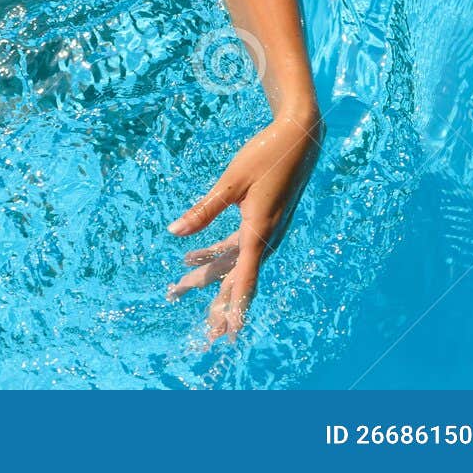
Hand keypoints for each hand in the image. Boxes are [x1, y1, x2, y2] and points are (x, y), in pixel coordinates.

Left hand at [167, 109, 322, 342]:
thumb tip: (174, 232)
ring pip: (233, 263)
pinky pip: (237, 247)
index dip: (235, 309)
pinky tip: (193, 256)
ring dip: (207, 276)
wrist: (298, 137)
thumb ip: (203, 210)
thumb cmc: (265, 156)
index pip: (244, 281)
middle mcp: (264, 238)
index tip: (228, 335)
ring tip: (178, 288)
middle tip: (200, 332)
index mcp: (258, 232)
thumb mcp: (231, 182)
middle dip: (214, 303)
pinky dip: (214, 254)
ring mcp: (265, 231)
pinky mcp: (263, 221)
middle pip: (234, 279)